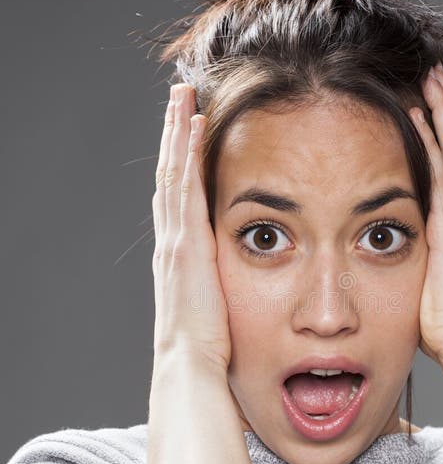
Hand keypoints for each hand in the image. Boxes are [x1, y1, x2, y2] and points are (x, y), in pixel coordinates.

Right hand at [152, 84, 231, 372]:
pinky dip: (186, 151)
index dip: (182, 166)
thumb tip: (249, 293)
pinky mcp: (186, 240)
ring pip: (174, 172)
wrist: (192, 367)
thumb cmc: (211, 352)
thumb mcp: (222, 314)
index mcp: (183, 259)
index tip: (188, 136)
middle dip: (175, 137)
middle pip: (171, 177)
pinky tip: (193, 122)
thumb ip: (229, 294)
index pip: (181, 201)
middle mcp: (173, 242)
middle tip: (179, 100)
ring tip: (182, 96)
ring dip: (177, 132)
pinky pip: (186, 184)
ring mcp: (176, 238)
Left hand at [409, 63, 442, 364]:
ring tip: (430, 78)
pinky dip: (431, 141)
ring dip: (442, 112)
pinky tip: (417, 115)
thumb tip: (385, 252)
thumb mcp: (423, 278)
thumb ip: (412, 256)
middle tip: (433, 75)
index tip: (429, 103)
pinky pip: (441, 173)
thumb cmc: (441, 320)